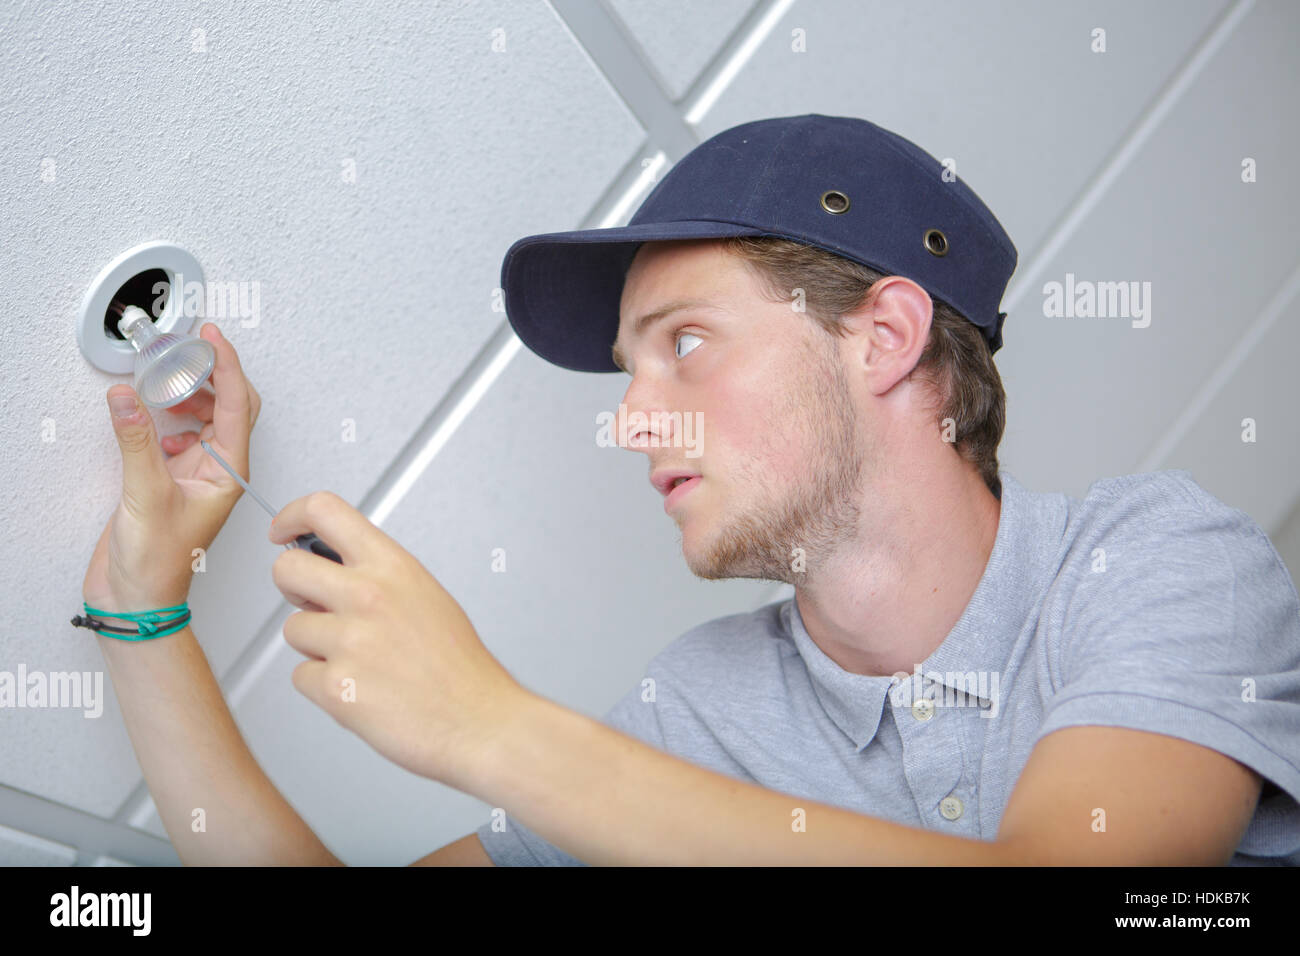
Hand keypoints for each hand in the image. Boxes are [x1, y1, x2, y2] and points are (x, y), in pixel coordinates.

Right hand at [82, 323, 261, 614]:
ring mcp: (199, 473)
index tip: (211, 337)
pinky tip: (154, 418)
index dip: (226, 365)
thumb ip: (135, 441)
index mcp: (230, 471)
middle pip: (230, 405)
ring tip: (167, 378)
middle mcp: (220, 469)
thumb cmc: (157, 565)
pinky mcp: (173, 478)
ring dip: (190, 393)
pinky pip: (180, 434)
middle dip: (212, 373)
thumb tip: (127, 396)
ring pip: (205, 418)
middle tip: (188, 346)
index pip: (236, 405)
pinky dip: (170, 416)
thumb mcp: (145, 494)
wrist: (137, 599)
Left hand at [268, 491, 524, 792]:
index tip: (284, 531)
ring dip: (316, 647)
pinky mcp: (335, 686)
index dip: (292, 517)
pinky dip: (324, 687)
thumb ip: (381, 578)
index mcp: (393, 567)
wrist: (480, 722)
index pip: (324, 511)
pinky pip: (300, 677)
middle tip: (312, 604)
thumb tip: (337, 572)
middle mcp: (367, 595)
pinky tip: (361, 689)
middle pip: (286, 569)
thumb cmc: (461, 669)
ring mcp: (349, 640)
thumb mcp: (428, 597)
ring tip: (359, 661)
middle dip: (293, 589)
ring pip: (293, 630)